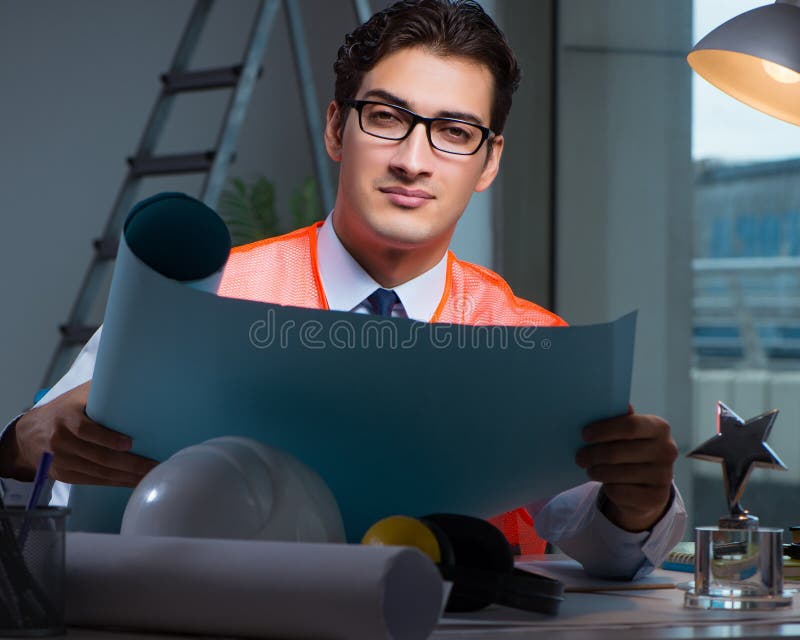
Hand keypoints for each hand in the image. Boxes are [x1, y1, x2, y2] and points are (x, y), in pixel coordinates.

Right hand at [1, 381, 157, 485]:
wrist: (28, 435)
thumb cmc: (62, 411)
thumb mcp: (77, 396)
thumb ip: (100, 390)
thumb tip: (132, 378)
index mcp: (66, 418)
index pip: (87, 431)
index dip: (108, 439)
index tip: (129, 443)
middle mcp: (62, 442)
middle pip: (98, 456)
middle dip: (129, 463)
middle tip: (153, 465)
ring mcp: (62, 461)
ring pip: (98, 472)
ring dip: (126, 476)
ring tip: (149, 475)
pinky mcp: (65, 475)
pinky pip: (93, 481)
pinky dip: (114, 483)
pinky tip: (131, 482)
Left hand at [575, 410, 677, 531]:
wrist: (648, 486)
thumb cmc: (632, 451)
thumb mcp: (630, 433)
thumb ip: (621, 419)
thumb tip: (617, 403)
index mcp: (660, 428)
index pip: (629, 426)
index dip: (603, 430)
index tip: (584, 435)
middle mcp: (667, 451)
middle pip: (618, 451)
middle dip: (593, 454)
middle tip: (580, 457)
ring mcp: (664, 476)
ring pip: (616, 473)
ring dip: (597, 471)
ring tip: (590, 469)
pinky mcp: (656, 498)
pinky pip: (620, 492)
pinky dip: (608, 488)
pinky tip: (606, 483)